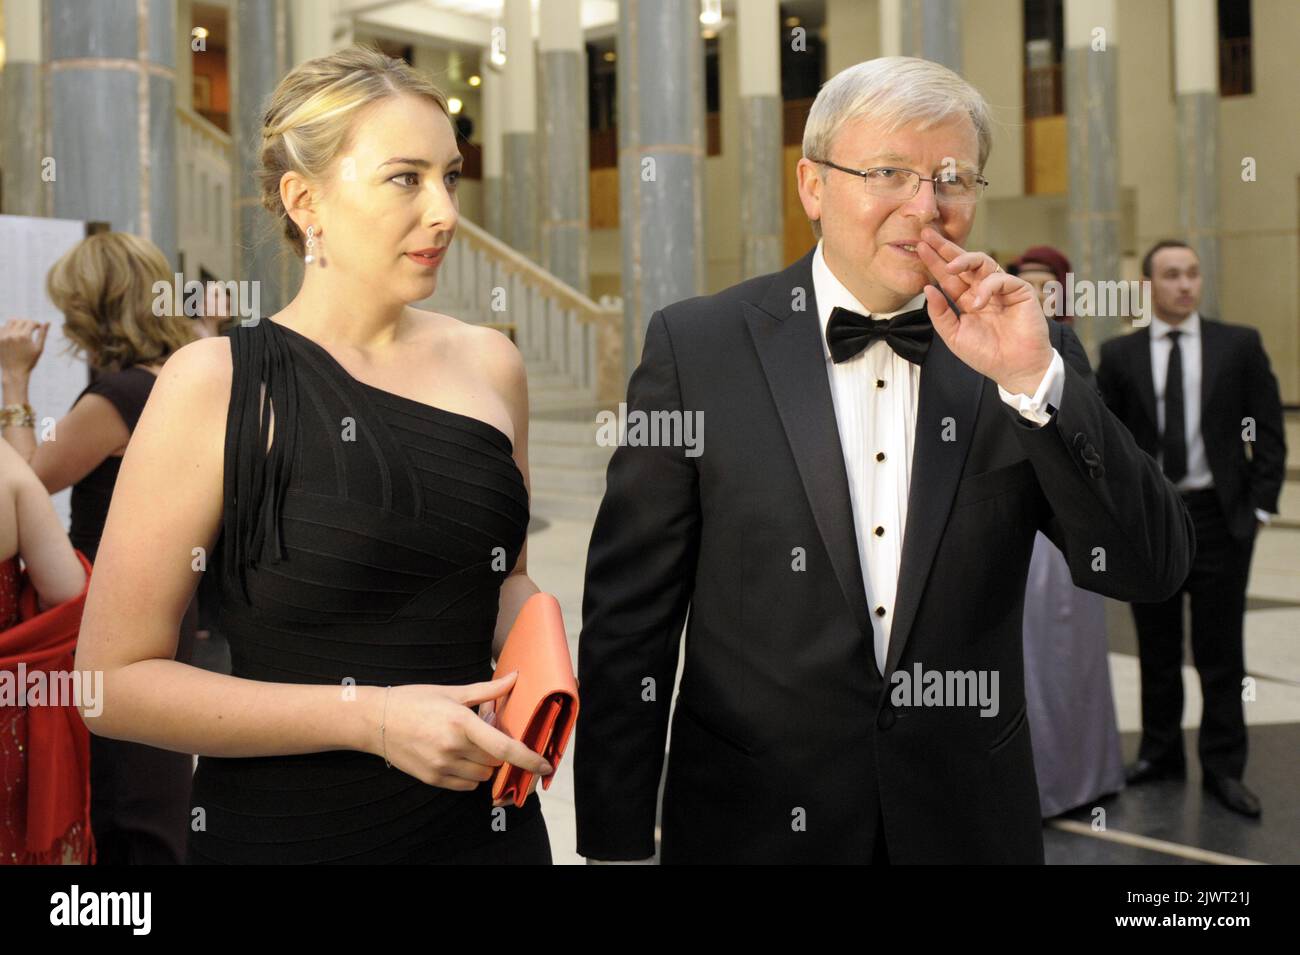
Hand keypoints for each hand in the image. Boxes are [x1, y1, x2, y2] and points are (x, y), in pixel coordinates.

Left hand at [0, 320, 49, 380]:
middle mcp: (12, 334)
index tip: (39, 327)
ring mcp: (3, 336)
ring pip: (11, 322)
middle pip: (21, 321)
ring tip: (22, 330)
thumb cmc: (29, 361)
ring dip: (18, 323)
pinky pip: (2, 327)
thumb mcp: (39, 348)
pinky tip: (14, 334)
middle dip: (27, 323)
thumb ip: (43, 334)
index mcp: (24, 336)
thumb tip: (48, 322)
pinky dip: (9, 328)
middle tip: (31, 329)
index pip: (31, 322)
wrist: (14, 371)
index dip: (36, 324)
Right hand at [376, 672, 552, 792]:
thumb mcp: (452, 692)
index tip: (545, 765)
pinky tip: (460, 757)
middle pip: (496, 761)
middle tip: (487, 734)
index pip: (504, 747)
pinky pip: (466, 785)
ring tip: (470, 745)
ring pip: (483, 776)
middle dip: (500, 751)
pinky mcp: (433, 779)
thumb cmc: (415, 701)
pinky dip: (471, 775)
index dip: (529, 759)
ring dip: (486, 764)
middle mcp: (452, 747)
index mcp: (460, 722)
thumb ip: (487, 690)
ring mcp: (441, 766)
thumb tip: (514, 678)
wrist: (376, 721)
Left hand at [915, 227, 1053, 395]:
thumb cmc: (986, 355)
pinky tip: (977, 303)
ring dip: (964, 261)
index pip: (949, 276)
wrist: (1014, 368)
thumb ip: (939, 313)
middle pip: (964, 263)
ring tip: (949, 268)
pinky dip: (987, 288)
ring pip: (983, 262)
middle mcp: (983, 291)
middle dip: (945, 248)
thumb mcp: (953, 336)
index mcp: (967, 300)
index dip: (935, 262)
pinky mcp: (1020, 291)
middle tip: (928, 235)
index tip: (920, 247)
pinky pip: (1001, 279)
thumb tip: (927, 289)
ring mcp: (1002, 289)